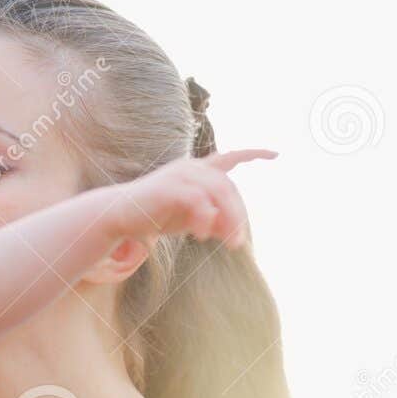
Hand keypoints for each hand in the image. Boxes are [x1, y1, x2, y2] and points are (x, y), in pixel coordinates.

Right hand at [111, 150, 275, 249]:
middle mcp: (191, 167)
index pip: (230, 157)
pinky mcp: (170, 187)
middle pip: (229, 188)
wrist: (120, 216)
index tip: (275, 154)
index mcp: (197, 170)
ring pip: (219, 192)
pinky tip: (201, 235)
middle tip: (238, 244)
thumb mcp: (191, 219)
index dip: (253, 153)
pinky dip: (205, 220)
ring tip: (229, 243)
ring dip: (229, 219)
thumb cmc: (156, 215)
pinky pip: (199, 202)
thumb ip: (214, 221)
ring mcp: (180, 175)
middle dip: (238, 216)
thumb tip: (234, 234)